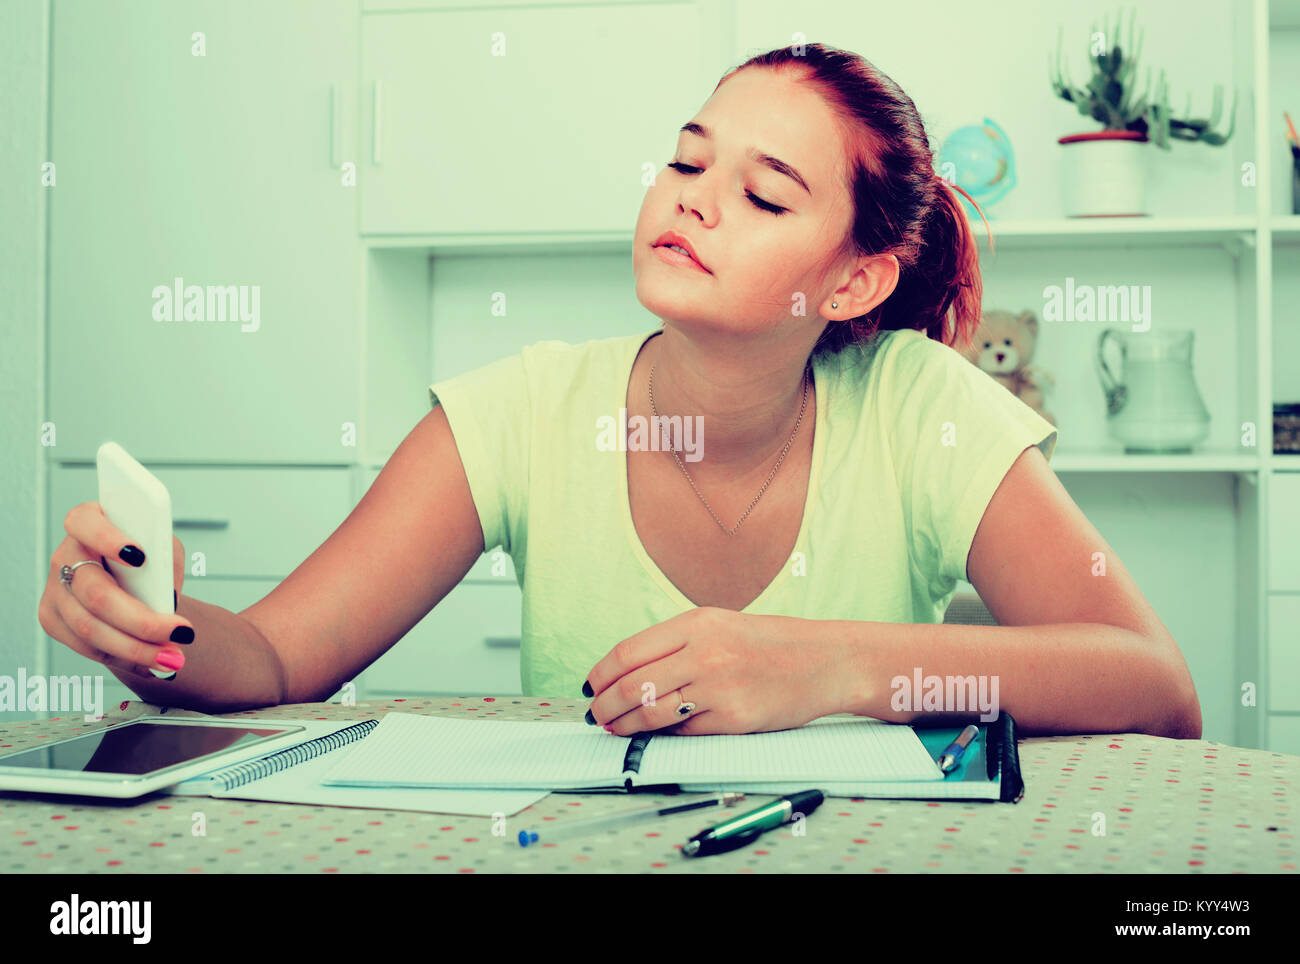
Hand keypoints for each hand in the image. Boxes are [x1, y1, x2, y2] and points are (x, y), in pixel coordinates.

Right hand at [38, 501, 193, 678]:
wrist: (130, 579)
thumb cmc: (147, 557)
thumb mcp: (163, 547)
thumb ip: (165, 560)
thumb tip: (164, 595)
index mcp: (87, 523)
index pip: (85, 523)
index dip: (108, 539)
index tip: (140, 556)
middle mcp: (64, 555)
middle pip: (96, 593)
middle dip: (141, 621)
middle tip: (181, 633)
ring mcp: (53, 589)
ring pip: (89, 628)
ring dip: (136, 649)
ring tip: (172, 658)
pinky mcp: (52, 619)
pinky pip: (86, 647)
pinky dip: (123, 659)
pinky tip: (151, 663)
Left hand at [583, 607, 840, 735]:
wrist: (826, 661)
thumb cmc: (769, 644)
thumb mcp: (719, 626)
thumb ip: (675, 645)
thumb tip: (624, 676)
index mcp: (696, 624)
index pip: (628, 652)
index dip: (601, 675)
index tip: (591, 687)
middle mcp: (705, 653)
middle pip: (633, 687)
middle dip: (606, 707)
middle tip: (597, 715)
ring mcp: (719, 688)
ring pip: (651, 714)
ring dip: (625, 726)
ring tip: (617, 728)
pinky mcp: (733, 720)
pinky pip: (684, 733)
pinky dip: (665, 735)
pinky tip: (658, 733)